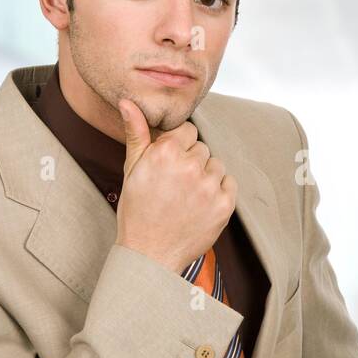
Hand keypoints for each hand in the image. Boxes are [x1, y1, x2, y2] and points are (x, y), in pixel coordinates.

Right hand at [113, 98, 236, 274]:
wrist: (150, 254)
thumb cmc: (137, 211)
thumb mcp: (132, 170)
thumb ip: (136, 133)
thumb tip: (128, 102)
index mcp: (166, 153)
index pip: (187, 131)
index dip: (178, 147)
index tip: (170, 164)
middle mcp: (190, 166)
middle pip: (202, 149)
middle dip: (191, 163)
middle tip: (175, 185)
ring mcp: (209, 187)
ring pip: (216, 166)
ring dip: (206, 177)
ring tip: (186, 197)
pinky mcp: (224, 205)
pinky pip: (229, 183)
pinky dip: (219, 192)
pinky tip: (200, 205)